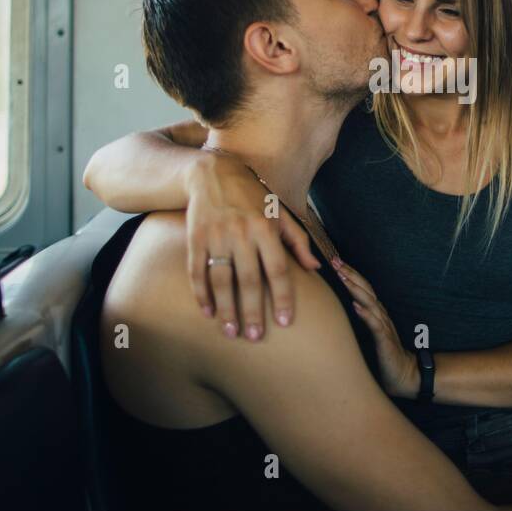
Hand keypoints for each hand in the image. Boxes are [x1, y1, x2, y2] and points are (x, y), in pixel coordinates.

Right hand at [183, 154, 319, 339]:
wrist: (213, 173)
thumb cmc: (253, 197)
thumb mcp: (280, 213)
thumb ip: (298, 241)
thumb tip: (315, 269)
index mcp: (266, 228)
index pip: (278, 269)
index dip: (282, 297)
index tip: (285, 322)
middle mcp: (242, 233)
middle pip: (249, 280)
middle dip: (253, 311)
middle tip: (255, 336)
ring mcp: (217, 236)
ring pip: (221, 279)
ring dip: (227, 308)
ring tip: (232, 332)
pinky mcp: (195, 238)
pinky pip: (197, 271)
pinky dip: (201, 294)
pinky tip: (208, 312)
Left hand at [332, 257, 418, 398]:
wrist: (404, 375)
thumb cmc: (383, 356)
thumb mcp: (368, 336)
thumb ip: (360, 322)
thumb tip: (339, 312)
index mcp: (376, 313)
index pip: (363, 288)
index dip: (350, 274)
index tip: (335, 261)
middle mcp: (380, 315)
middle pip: (365, 289)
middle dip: (350, 274)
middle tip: (335, 260)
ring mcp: (383, 326)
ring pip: (369, 302)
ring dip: (356, 289)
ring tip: (343, 277)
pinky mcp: (384, 341)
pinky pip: (375, 325)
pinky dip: (366, 314)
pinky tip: (356, 306)